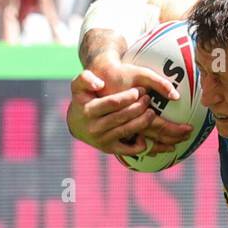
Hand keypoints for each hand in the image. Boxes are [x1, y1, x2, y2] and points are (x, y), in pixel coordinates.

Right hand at [68, 69, 188, 155]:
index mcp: (88, 110)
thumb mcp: (78, 85)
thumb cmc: (82, 99)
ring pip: (127, 131)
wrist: (76, 123)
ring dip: (143, 121)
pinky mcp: (108, 149)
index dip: (129, 96)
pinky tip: (145, 133)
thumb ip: (85, 78)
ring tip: (151, 112)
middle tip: (148, 99)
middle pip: (122, 117)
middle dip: (138, 107)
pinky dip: (139, 144)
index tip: (140, 90)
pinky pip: (128, 149)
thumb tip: (100, 84)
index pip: (113, 102)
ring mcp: (101, 140)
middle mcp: (94, 127)